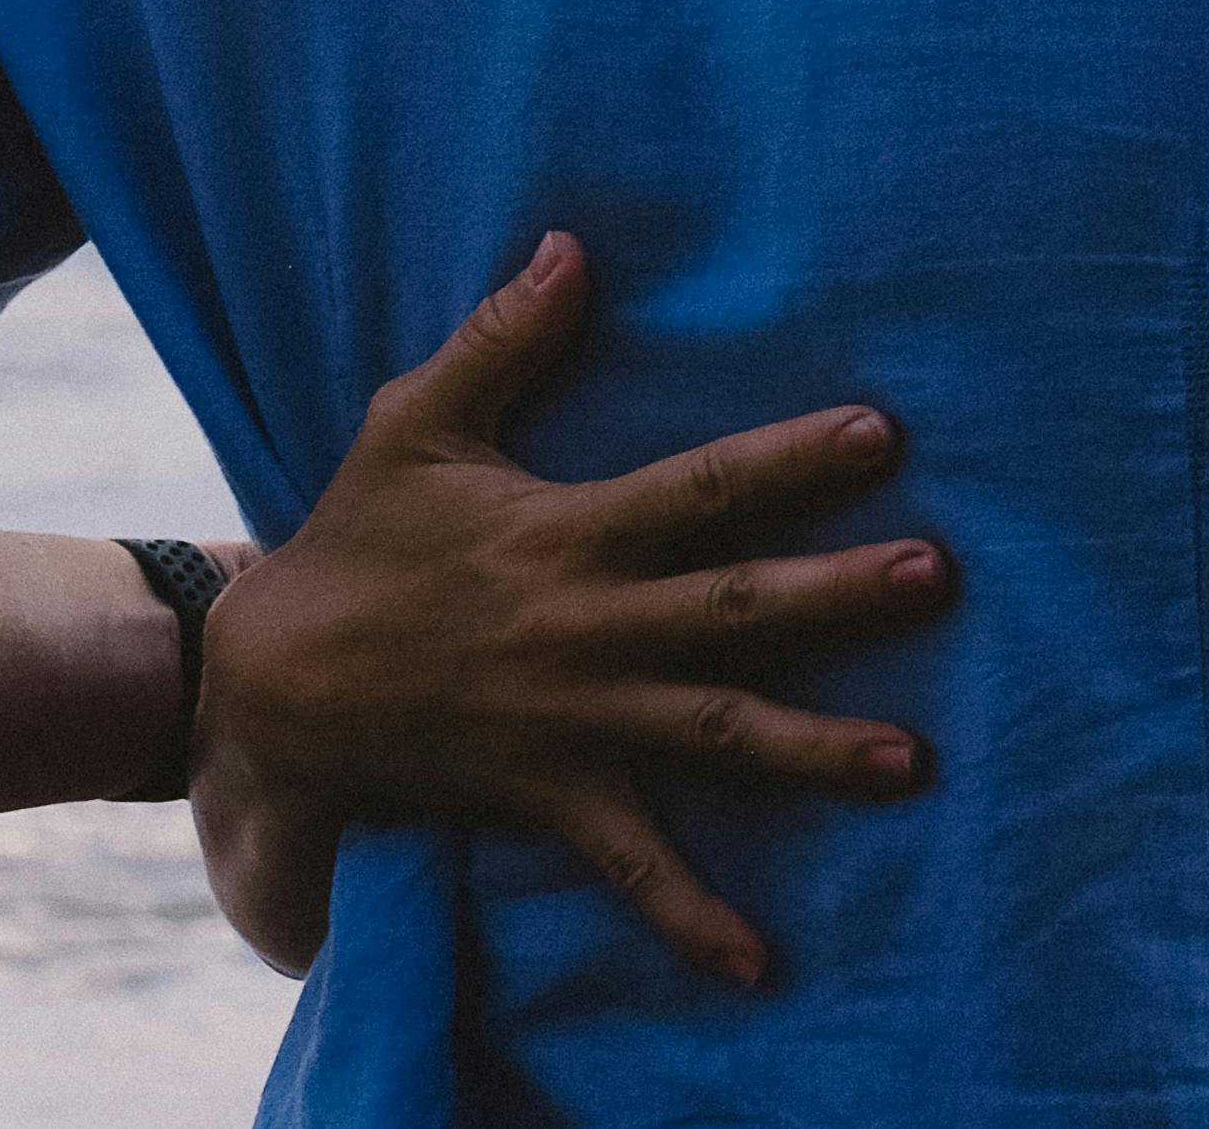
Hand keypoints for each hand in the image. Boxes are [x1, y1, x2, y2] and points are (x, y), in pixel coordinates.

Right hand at [191, 234, 949, 988]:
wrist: (271, 688)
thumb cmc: (355, 543)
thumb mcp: (413, 425)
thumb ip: (501, 339)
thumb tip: (570, 247)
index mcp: (568, 533)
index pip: (701, 488)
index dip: (790, 459)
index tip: (883, 433)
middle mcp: (586, 629)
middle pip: (732, 608)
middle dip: (838, 594)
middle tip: (937, 576)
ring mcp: (575, 721)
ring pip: (713, 735)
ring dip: (814, 749)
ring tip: (912, 763)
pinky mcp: (549, 796)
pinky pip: (631, 865)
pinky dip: (692, 918)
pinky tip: (760, 961)